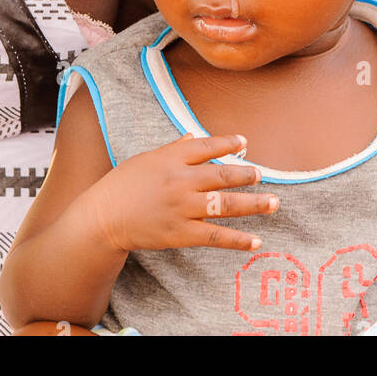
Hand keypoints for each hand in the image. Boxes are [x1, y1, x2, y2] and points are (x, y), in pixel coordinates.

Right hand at [87, 132, 278, 254]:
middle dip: (247, 175)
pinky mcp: (180, 233)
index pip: (206, 146)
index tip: (244, 142)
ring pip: (225, 204)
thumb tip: (194, 134)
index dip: (228, 143)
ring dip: (253, 205)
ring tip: (274, 203)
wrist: (103, 217)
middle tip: (263, 175)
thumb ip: (174, 148)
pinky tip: (255, 241)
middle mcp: (180, 181)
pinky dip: (237, 239)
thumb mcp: (147, 158)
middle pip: (222, 175)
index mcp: (171, 158)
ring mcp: (182, 208)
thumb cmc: (123, 184)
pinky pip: (215, 236)